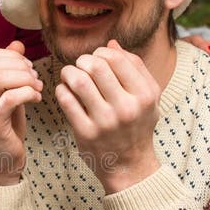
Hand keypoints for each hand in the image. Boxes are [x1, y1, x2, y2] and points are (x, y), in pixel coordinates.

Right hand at [0, 40, 42, 184]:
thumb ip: (6, 68)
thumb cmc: (3, 123)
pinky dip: (29, 93)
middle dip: (18, 65)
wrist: (1, 158)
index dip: (9, 55)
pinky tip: (37, 98)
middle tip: (34, 75)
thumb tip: (17, 44)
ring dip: (25, 78)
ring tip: (37, 86)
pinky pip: (11, 98)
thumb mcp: (3, 92)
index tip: (26, 66)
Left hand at [55, 39, 160, 193]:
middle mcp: (126, 108)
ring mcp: (105, 122)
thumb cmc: (138, 125)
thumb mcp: (148, 97)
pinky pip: (66, 100)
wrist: (130, 165)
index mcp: (143, 95)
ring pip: (78, 81)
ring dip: (69, 72)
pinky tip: (65, 91)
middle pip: (96, 66)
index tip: (97, 59)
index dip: (101, 52)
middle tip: (80, 66)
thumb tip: (112, 43)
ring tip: (70, 75)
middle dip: (83, 60)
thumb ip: (135, 68)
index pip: (116, 58)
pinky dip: (62, 90)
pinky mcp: (86, 133)